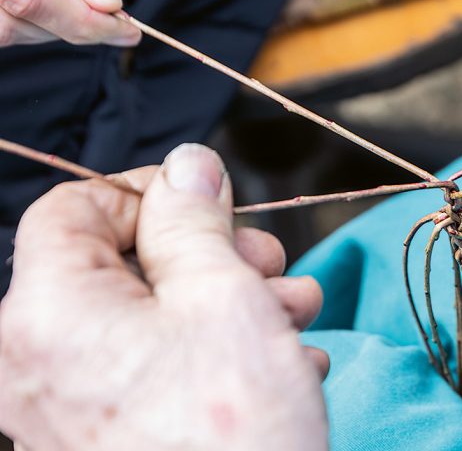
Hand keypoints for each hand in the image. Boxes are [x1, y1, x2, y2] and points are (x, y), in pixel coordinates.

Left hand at [0, 144, 328, 450]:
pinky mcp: (109, 438)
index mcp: (47, 313)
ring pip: (149, 318)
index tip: (209, 200)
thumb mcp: (224, 295)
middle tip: (270, 263)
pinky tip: (280, 359)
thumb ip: (194, 220)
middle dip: (209, 253)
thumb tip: (188, 165)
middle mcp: (39, 363)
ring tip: (295, 313)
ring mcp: (71, 409)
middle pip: (119, 264)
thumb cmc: (232, 431)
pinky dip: (216, 351)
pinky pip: (154, 369)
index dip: (146, 190)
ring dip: (229, 301)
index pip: (71, 208)